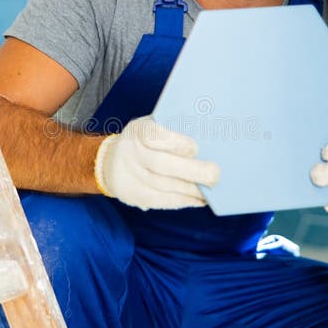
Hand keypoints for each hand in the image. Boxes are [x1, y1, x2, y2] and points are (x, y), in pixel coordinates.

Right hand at [94, 115, 219, 210]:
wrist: (113, 160)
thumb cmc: (148, 140)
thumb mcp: (156, 126)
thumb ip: (176, 130)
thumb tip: (207, 137)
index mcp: (139, 130)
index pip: (153, 134)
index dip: (175, 142)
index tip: (195, 148)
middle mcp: (131, 151)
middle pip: (160, 164)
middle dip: (190, 171)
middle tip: (214, 175)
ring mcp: (130, 174)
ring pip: (163, 185)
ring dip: (190, 190)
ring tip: (211, 190)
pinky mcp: (132, 194)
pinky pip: (159, 200)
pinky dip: (181, 201)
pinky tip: (198, 200)